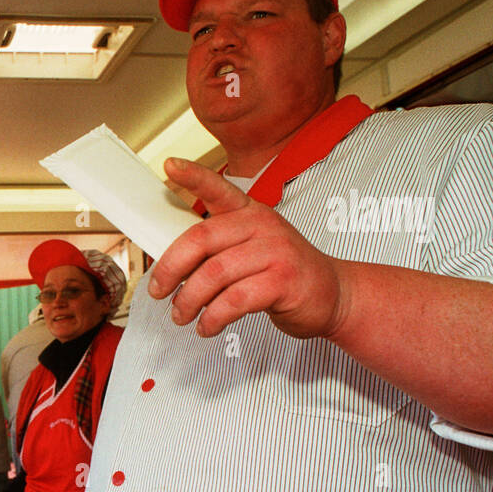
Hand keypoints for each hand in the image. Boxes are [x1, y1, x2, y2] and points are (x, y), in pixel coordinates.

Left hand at [147, 157, 351, 339]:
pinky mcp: (283, 282)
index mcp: (251, 213)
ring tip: (182, 314)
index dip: (194, 176)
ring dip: (189, 300)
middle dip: (170, 268)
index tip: (170, 166)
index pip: (219, 188)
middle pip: (202, 239)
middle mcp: (263, 226)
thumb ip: (218, 249)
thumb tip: (171, 265)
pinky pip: (234, 300)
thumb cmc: (285, 273)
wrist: (334, 295)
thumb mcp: (253, 249)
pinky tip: (207, 325)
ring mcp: (276, 252)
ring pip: (214, 274)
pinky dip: (212, 317)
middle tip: (158, 290)